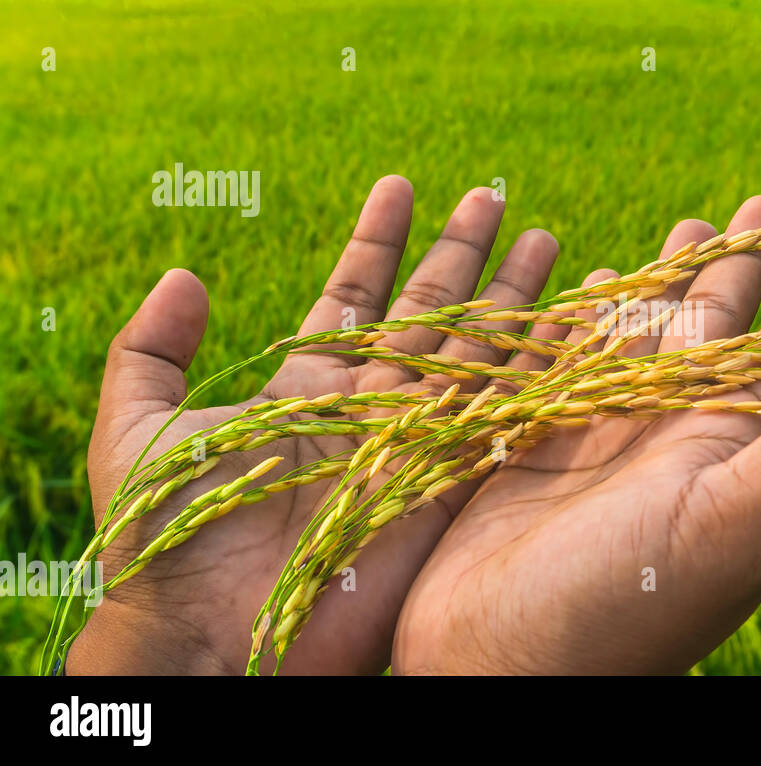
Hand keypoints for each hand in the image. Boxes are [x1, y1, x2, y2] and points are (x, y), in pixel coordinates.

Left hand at [73, 176, 558, 673]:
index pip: (354, 298)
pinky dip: (536, 366)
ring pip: (477, 352)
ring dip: (510, 295)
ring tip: (545, 238)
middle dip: (462, 253)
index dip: (377, 242)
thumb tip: (186, 276)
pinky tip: (565, 320)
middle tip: (493, 195)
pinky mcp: (450, 482)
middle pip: (431, 315)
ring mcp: (417, 443)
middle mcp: (372, 409)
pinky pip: (502, 412)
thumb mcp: (134, 431)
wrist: (216, 635)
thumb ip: (150, 352)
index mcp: (309, 392)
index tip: (399, 186)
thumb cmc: (167, 541)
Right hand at [392, 195, 760, 674]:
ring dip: (671, 284)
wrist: (496, 669)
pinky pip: (570, 360)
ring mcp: (604, 439)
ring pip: (649, 338)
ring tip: (690, 225)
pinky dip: (586, 318)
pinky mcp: (535, 442)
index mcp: (735, 453)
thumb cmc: (624, 610)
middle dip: (746, 268)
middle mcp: (677, 440)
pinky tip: (600, 282)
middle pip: (725, 332)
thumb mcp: (740, 522)